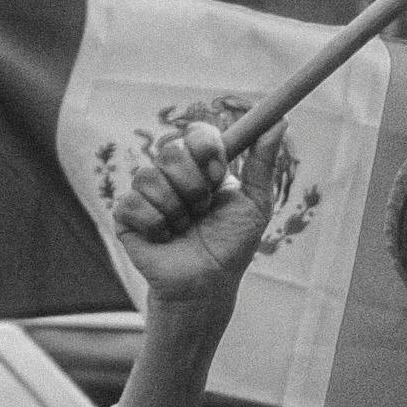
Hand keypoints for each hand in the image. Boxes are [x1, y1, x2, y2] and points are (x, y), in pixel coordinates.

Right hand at [103, 99, 283, 309]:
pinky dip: (156, 226)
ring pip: (150, 177)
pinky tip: (165, 238)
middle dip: (193, 188)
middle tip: (202, 210)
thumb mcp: (254, 204)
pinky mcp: (126, 214)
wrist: (206, 284)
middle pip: (171, 151)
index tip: (217, 171)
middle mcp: (172, 173)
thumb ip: (263, 163)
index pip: (196, 133)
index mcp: (201, 166)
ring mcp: (146, 192)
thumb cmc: (230, 245)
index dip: (205, 149)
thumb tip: (280, 122)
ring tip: (185, 229)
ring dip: (177, 211)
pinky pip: (134, 203)